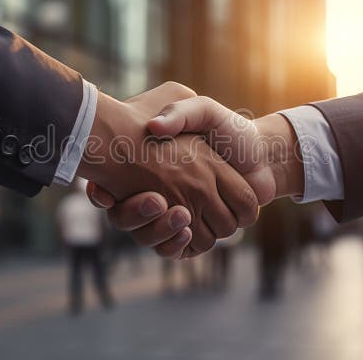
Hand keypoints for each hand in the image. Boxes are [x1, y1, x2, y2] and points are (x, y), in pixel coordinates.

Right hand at [78, 83, 258, 257]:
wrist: (263, 156)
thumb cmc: (229, 131)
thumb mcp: (203, 111)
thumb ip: (180, 113)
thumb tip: (154, 128)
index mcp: (151, 168)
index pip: (107, 189)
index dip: (100, 193)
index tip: (102, 193)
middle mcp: (157, 194)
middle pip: (124, 219)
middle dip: (133, 214)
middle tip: (155, 200)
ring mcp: (175, 216)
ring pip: (148, 236)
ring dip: (160, 230)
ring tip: (180, 213)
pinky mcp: (192, 234)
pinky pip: (173, 250)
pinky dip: (175, 244)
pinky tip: (187, 229)